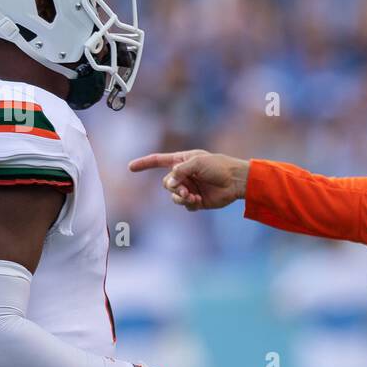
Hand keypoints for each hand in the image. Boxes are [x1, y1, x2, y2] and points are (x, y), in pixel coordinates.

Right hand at [128, 150, 248, 210]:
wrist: (235, 181)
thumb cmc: (218, 166)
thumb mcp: (198, 162)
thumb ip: (181, 170)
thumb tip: (169, 183)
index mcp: (182, 161)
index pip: (158, 161)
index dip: (144, 164)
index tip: (131, 167)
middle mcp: (184, 175)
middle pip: (166, 183)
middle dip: (173, 187)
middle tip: (184, 189)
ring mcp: (189, 188)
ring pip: (173, 196)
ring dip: (180, 197)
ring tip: (191, 196)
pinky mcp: (196, 200)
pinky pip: (185, 205)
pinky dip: (189, 204)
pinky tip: (199, 200)